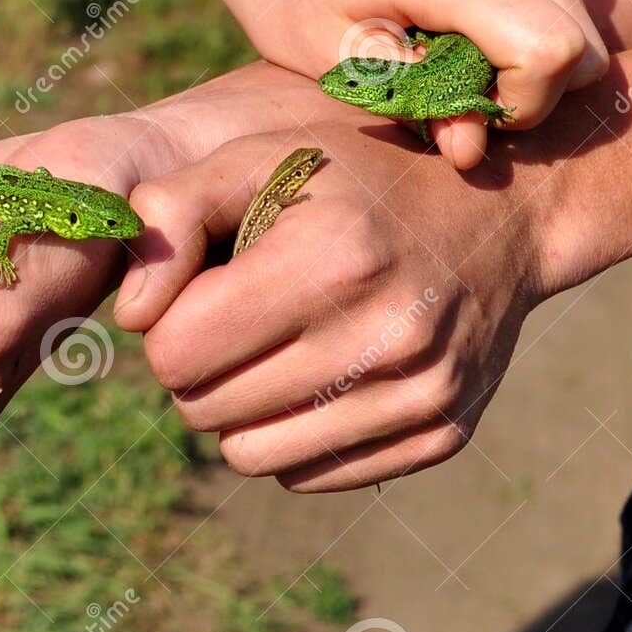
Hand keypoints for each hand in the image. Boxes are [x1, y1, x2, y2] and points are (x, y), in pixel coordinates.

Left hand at [113, 120, 544, 490]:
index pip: (176, 351)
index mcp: (331, 256)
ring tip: (277, 346)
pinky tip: (325, 373)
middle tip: (239, 317)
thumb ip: (173, 209)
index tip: (205, 290)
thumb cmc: (358, 179)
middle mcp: (385, 334)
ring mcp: (420, 394)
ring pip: (249, 455)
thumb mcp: (264, 155)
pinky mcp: (440, 435)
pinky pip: (308, 476)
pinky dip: (297, 433)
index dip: (170, 322)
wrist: (503, 215)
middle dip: (201, 366)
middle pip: (203, 410)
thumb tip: (128, 315)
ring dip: (241, 408)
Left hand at [176, 0, 607, 167]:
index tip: (471, 112)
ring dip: (527, 47)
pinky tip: (463, 6)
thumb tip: (472, 149)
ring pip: (573, 10)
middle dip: (532, 84)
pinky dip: (523, 6)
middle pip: (576, 34)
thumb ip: (410, 103)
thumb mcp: (332, 60)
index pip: (547, 46)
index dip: (525, 101)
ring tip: (452, 47)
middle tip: (458, 89)